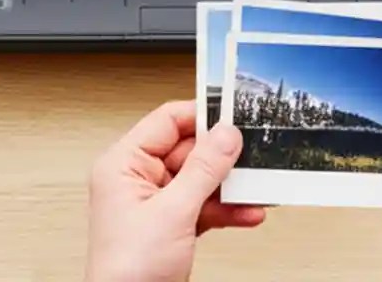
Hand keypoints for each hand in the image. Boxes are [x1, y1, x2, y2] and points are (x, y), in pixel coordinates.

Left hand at [85, 101, 266, 281]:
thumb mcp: (172, 213)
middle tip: (253, 156)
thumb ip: (202, 171)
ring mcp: (157, 204)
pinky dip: (228, 210)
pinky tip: (248, 212)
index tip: (235, 116)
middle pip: (190, 150)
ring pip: (202, 180)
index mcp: (123, 166)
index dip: (202, 116)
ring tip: (257, 187)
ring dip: (231, 187)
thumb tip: (225, 135)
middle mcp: (138, 180)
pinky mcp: (173, 226)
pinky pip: (206, 206)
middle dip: (224, 158)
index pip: (167, 122)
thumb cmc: (126, 273)